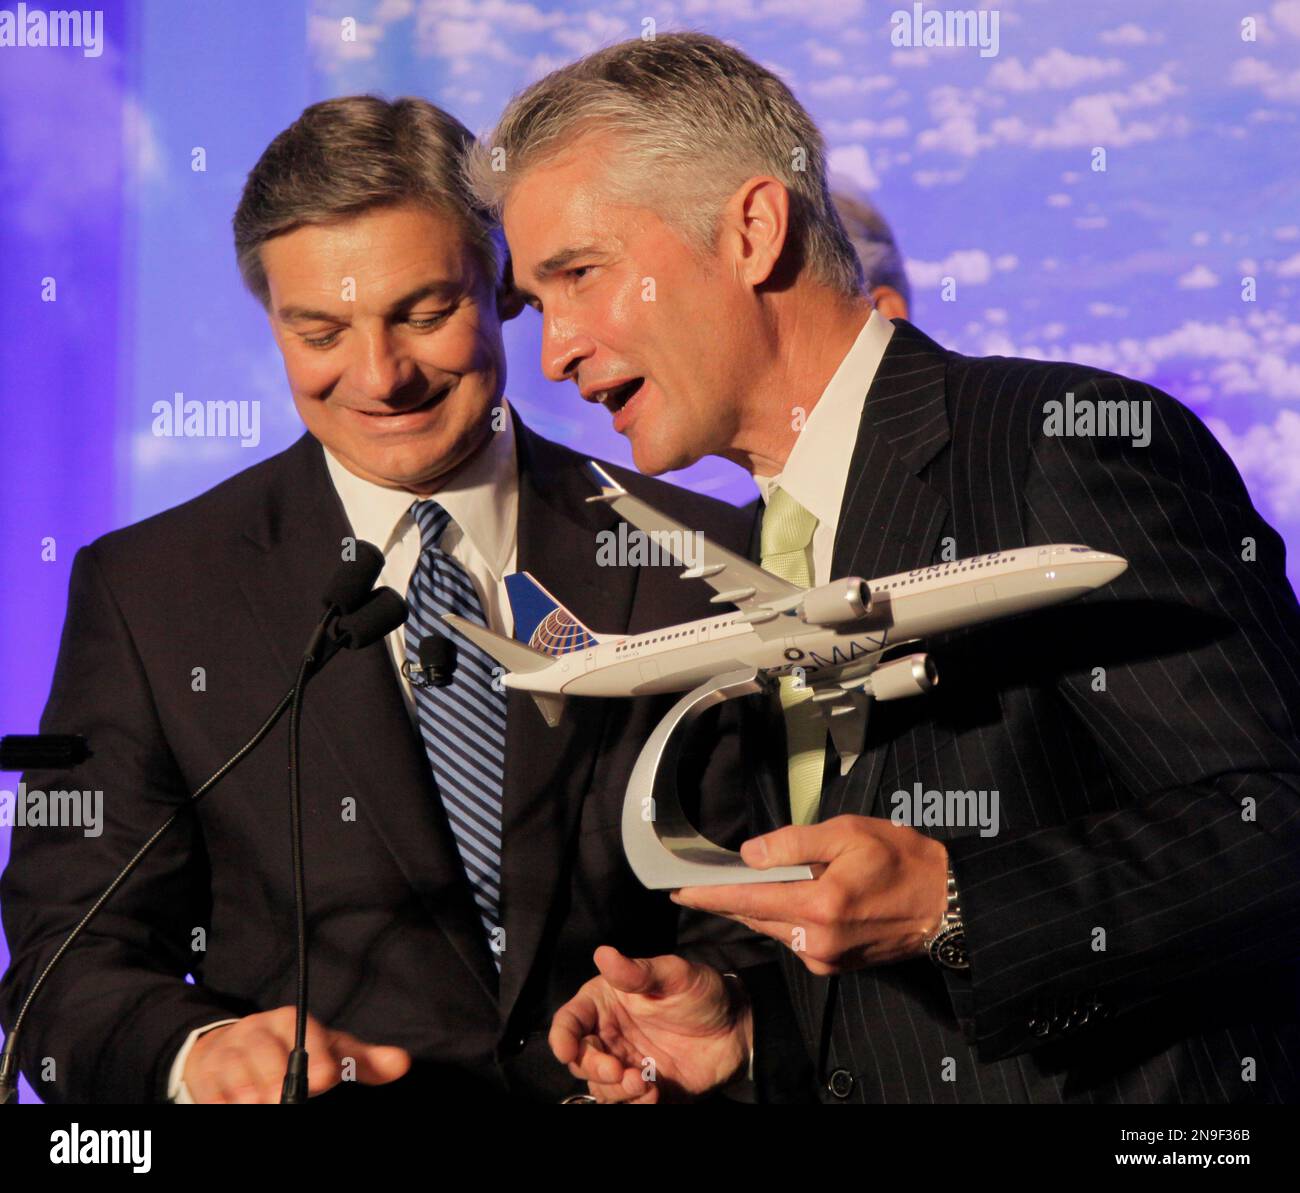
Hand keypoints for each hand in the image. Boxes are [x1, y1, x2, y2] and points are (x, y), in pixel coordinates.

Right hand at [182, 1006, 410, 1102]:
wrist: (230, 1048)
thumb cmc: (289, 1051)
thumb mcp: (327, 1050)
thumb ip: (362, 1060)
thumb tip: (402, 1064)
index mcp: (288, 1020)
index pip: (302, 1033)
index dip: (315, 1056)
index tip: (326, 1078)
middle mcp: (256, 1030)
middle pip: (265, 1054)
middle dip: (276, 1079)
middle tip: (283, 1098)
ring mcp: (228, 1052)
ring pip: (236, 1071)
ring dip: (248, 1092)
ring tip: (260, 1103)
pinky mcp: (206, 1074)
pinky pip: (212, 1091)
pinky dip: (223, 1102)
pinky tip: (235, 1107)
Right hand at [549, 946, 751, 1102]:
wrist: (737, 1029)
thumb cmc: (702, 992)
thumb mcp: (674, 975)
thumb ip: (638, 971)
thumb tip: (603, 954)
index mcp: (606, 1003)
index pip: (570, 1021)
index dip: (562, 1037)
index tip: (568, 1051)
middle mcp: (609, 1036)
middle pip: (580, 1060)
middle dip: (594, 1069)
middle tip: (619, 1071)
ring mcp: (625, 1065)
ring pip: (599, 1088)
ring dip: (615, 1092)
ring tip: (645, 1084)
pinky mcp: (643, 1089)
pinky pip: (625, 1105)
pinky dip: (634, 1105)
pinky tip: (655, 1094)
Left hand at [672, 816, 948, 975]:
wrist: (944, 904)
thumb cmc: (900, 860)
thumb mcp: (847, 834)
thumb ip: (794, 843)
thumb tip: (750, 854)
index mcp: (817, 906)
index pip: (748, 899)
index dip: (709, 895)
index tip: (678, 891)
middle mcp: (815, 940)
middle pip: (755, 916)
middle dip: (728, 899)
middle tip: (699, 883)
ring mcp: (824, 958)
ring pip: (773, 928)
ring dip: (757, 907)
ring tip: (743, 884)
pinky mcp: (834, 966)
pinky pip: (793, 938)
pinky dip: (782, 918)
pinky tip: (788, 898)